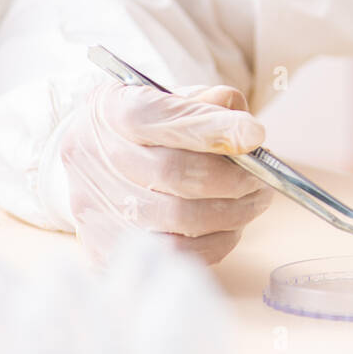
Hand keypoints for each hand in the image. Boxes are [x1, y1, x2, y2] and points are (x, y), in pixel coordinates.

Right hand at [52, 81, 273, 265]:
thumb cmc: (145, 130)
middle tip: (261, 177)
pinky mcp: (104, 250)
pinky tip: (230, 226)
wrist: (94, 163)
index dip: (210, 128)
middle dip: (230, 177)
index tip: (255, 134)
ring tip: (254, 200)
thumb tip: (244, 130)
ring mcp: (93, 208)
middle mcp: (91, 158)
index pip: (158, 117)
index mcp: (108, 109)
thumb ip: (207, 105)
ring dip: (231, 212)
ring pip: (178, 220)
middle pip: (172, 173)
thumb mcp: (171, 98)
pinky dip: (216, 242)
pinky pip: (175, 255)